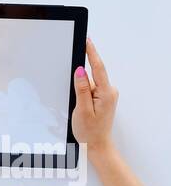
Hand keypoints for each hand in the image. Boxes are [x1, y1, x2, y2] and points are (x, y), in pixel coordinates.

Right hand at [72, 39, 118, 154]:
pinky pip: (90, 88)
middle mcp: (109, 92)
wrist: (97, 145)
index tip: (87, 40)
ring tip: (79, 108)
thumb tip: (80, 71)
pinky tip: (81, 106)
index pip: (98, 68)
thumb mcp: (82, 110)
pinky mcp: (102, 98)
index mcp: (106, 93)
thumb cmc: (90, 131)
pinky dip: (82, 93)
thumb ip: (82, 89)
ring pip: (89, 83)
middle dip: (80, 80)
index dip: (91, 52)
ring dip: (80, 90)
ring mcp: (106, 95)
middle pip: (92, 75)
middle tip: (76, 96)